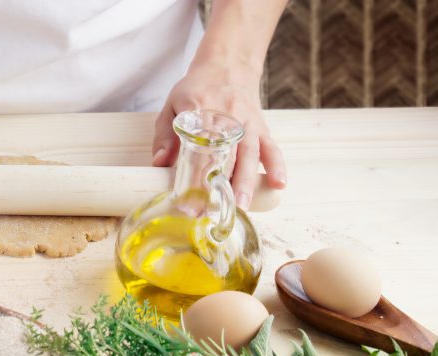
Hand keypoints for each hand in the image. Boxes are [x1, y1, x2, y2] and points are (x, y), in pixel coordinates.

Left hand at [151, 61, 286, 209]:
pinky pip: (271, 147)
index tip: (189, 199)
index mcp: (200, 111)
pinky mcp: (261, 126)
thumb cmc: (196, 88)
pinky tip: (278, 185)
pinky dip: (276, 166)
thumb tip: (158, 164)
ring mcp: (247, 122)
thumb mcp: (172, 105)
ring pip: (250, 155)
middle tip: (215, 210)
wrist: (227, 63)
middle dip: (221, 186)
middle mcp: (227, 118)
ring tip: (241, 205)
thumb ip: (164, 136)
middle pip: (226, 156)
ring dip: (247, 181)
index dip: (194, 176)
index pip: (197, 149)